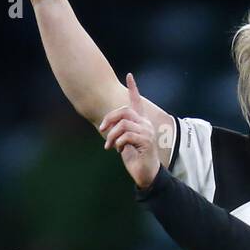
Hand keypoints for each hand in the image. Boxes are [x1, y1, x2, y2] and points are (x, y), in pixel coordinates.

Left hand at [100, 74, 159, 189]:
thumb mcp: (124, 142)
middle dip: (109, 119)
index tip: (130, 75)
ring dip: (112, 135)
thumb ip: (119, 131)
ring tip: (110, 146)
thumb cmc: (135, 159)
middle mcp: (145, 124)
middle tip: (102, 130)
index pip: (137, 102)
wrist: (146, 174)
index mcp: (141, 122)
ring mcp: (147, 132)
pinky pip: (127, 135)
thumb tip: (107, 125)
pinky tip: (119, 150)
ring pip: (123, 124)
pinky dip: (119, 142)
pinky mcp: (146, 141)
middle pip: (124, 111)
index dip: (133, 89)